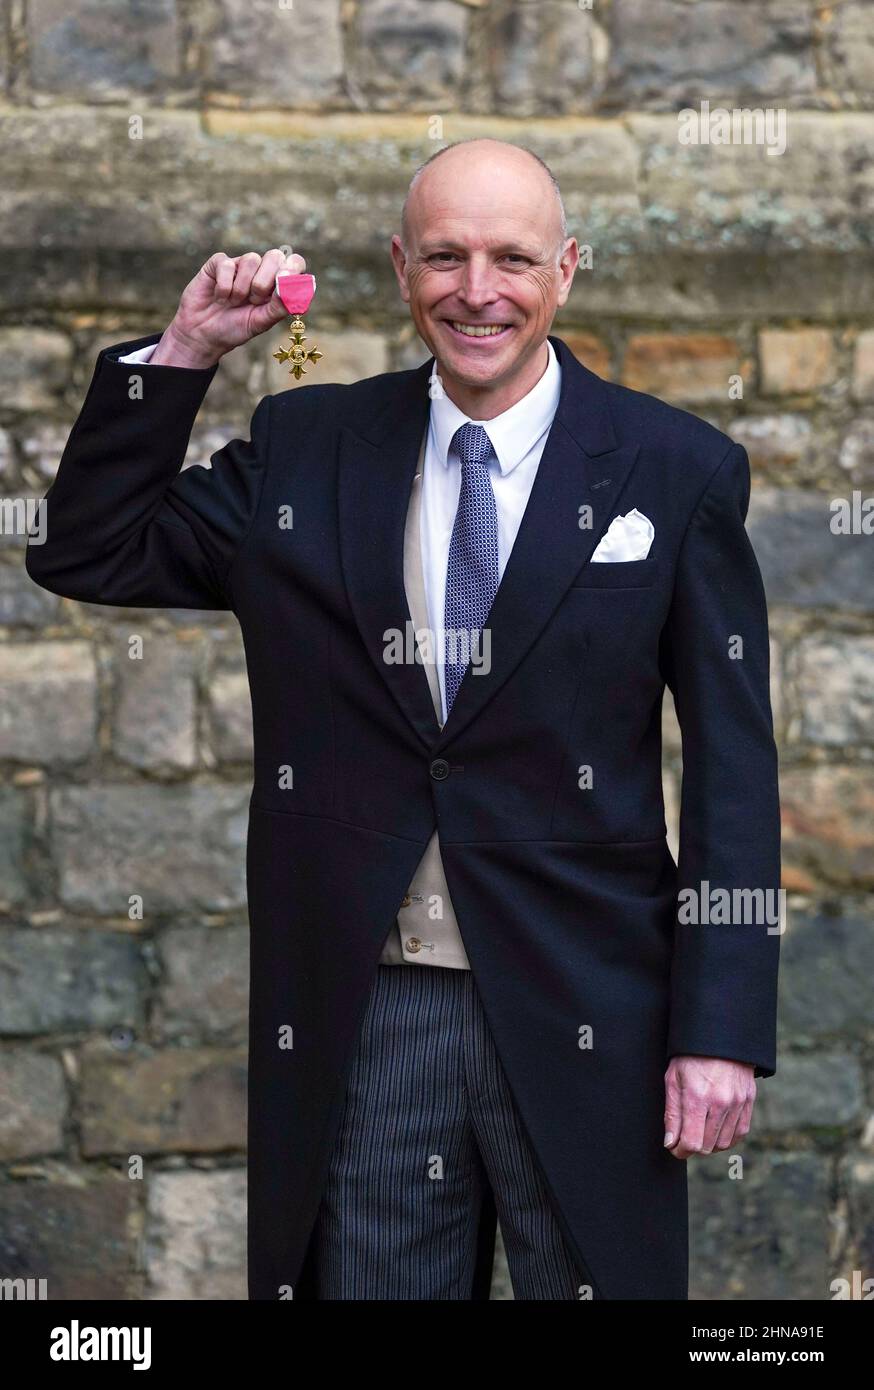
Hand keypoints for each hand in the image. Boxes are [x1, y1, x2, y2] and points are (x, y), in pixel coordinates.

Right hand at [150, 247, 305, 368]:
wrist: (203, 335)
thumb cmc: (234, 328)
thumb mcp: (261, 323)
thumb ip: (280, 306)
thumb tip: (293, 288)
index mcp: (275, 284)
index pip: (294, 263)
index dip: (293, 268)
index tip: (285, 279)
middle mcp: (260, 271)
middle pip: (274, 256)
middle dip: (265, 281)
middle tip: (254, 300)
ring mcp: (239, 265)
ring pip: (251, 259)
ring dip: (242, 287)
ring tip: (234, 302)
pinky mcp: (218, 263)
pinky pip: (227, 264)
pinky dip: (224, 286)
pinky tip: (219, 297)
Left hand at [663, 1056, 755, 1158]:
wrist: (719, 1035)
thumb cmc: (691, 1057)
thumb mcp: (673, 1079)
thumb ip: (672, 1114)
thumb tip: (670, 1143)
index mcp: (698, 1097)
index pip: (692, 1143)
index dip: (680, 1151)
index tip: (674, 1147)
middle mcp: (720, 1103)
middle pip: (707, 1146)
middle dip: (693, 1146)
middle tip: (684, 1136)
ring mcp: (737, 1103)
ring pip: (723, 1143)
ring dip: (710, 1143)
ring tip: (699, 1130)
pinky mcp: (748, 1101)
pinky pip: (740, 1133)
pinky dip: (727, 1138)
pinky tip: (716, 1130)